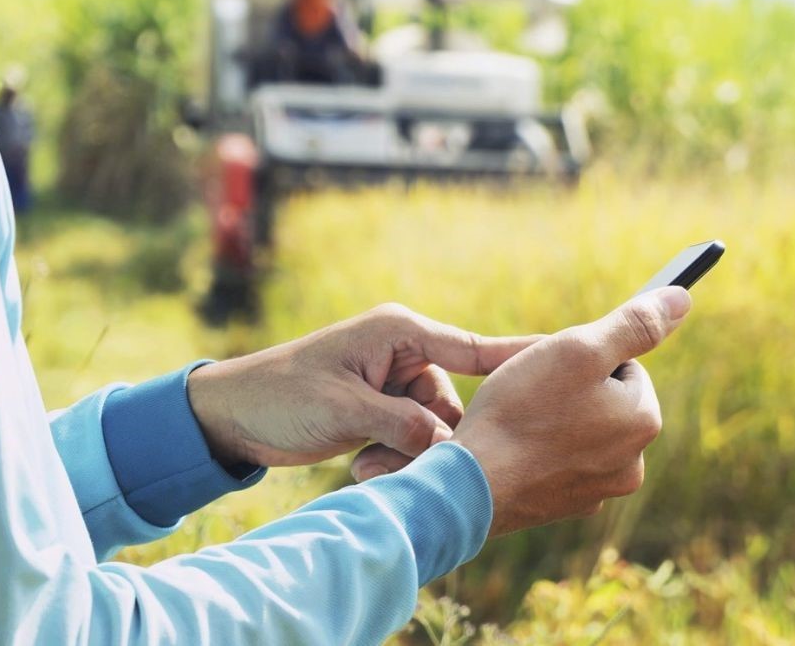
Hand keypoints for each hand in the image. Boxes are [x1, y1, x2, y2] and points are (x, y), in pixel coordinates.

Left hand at [187, 304, 540, 468]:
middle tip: (396, 458)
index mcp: (400, 331)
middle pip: (457, 401)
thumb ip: (402, 425)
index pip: (475, 347)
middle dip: (436, 436)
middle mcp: (405, 353)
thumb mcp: (344, 409)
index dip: (519, 360)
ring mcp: (395, 383)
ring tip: (365, 462)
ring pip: (437, 427)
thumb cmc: (281, 395)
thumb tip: (451, 449)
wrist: (230, 416)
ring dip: (411, 452)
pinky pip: (414, 438)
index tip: (564, 363)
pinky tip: (361, 462)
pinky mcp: (385, 410)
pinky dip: (397, 456)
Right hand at [449, 286, 691, 536]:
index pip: (625, 366)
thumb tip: (682, 299)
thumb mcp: (580, 349)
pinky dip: (540, 452)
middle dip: (572, 390)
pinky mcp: (565, 507)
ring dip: (555, 420)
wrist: (470, 486)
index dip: (584, 359)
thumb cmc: (522, 412)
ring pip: (580, 431)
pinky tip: (514, 449)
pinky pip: (558, 462)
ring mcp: (598, 491)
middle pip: (605, 401)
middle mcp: (632, 464)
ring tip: (520, 422)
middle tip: (532, 395)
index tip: (553, 370)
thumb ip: (635, 324)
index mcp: (644, 422)